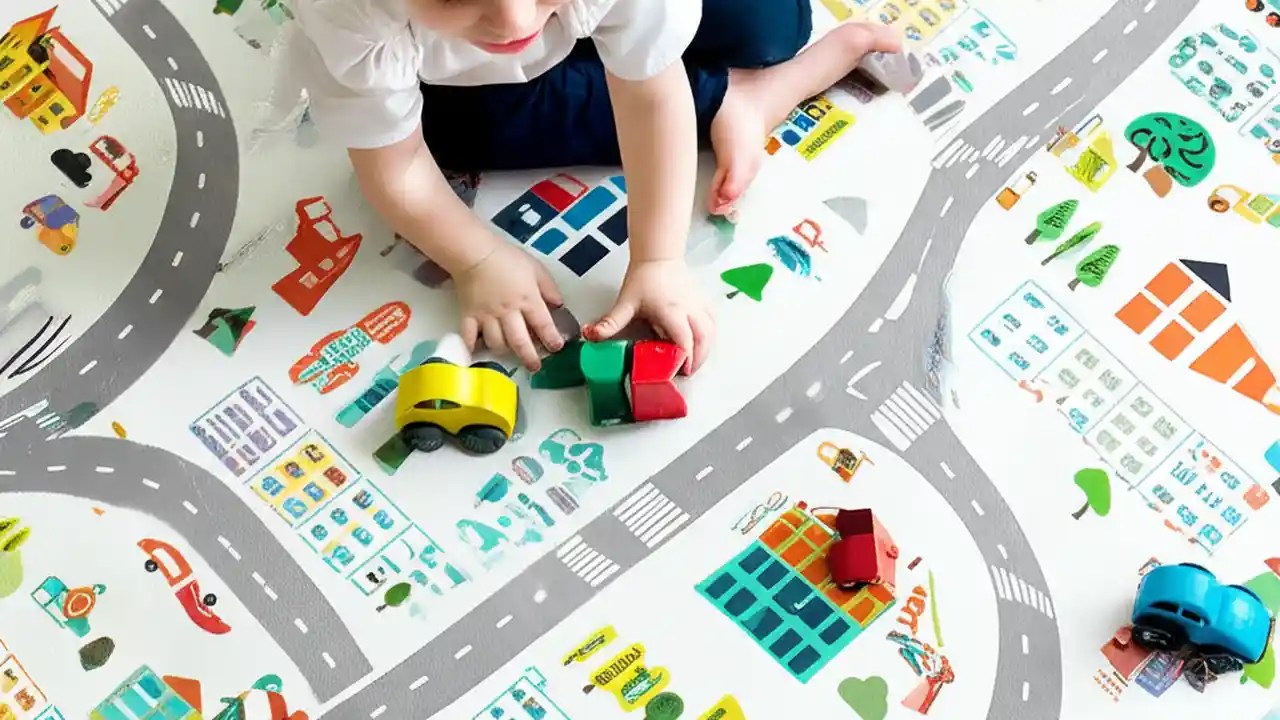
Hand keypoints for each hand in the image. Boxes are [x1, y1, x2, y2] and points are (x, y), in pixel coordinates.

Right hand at [454, 242, 564, 371]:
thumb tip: (559, 306)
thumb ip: (549, 288)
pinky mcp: (469, 316)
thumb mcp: (536, 269)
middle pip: (520, 341)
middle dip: (529, 357)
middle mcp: (508, 312)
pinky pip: (469, 338)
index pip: (543, 325)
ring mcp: (487, 316)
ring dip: (505, 351)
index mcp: (527, 300)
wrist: (475, 253)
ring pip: (497, 343)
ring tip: (509, 353)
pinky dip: (473, 348)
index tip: (556, 348)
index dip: (551, 339)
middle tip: (535, 367)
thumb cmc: (508, 259)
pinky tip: (478, 353)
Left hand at [585, 259, 713, 374]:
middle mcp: (689, 309)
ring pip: (711, 332)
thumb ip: (610, 322)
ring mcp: (698, 305)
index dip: (685, 358)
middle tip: (686, 373)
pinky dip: (709, 336)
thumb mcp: (625, 303)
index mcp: (671, 311)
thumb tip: (591, 335)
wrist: (658, 256)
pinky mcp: (703, 302)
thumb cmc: (643, 278)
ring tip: (694, 362)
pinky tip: (701, 343)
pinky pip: (712, 322)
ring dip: (706, 350)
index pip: (684, 340)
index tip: (678, 371)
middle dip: (698, 360)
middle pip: (703, 339)